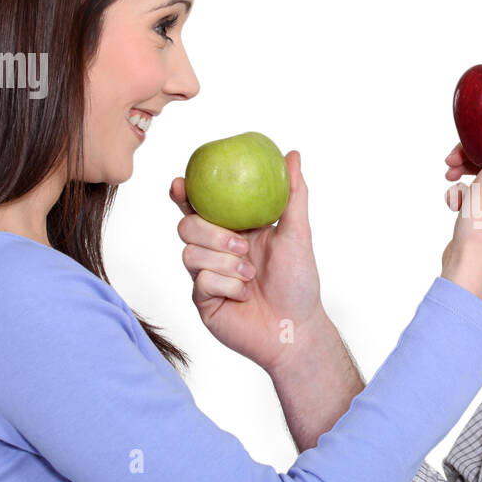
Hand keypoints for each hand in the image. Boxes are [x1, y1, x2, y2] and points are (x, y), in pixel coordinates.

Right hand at [170, 150, 323, 374]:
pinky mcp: (203, 300)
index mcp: (234, 229)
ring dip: (224, 262)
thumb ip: (293, 194)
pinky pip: (200, 282)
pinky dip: (226, 285)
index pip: (200, 206)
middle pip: (187, 226)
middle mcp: (215, 251)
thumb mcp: (298, 233)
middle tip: (241, 244)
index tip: (182, 183)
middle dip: (211, 232)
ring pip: (190, 253)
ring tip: (250, 274)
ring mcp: (207, 275)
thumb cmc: (299, 281)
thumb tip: (293, 154)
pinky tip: (243, 295)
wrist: (295, 327)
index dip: (185, 193)